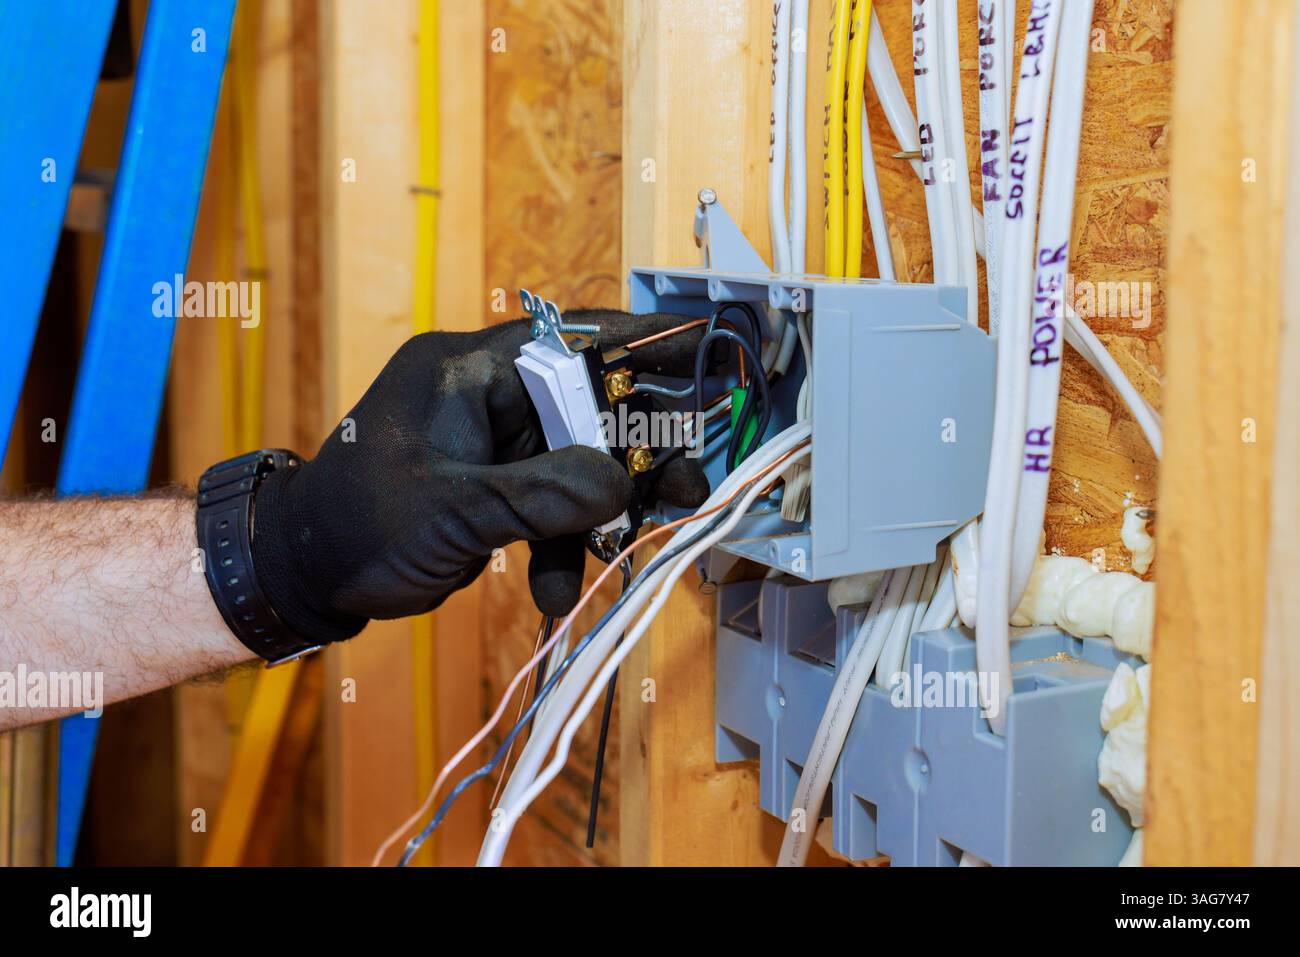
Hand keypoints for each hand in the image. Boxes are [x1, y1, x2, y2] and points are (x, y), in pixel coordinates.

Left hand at [250, 310, 708, 641]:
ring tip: (637, 547)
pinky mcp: (495, 485)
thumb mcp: (453, 511)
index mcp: (466, 371)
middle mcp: (485, 395)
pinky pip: (551, 502)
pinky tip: (559, 591)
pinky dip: (563, 543)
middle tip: (685, 486)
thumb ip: (541, 496)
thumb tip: (619, 484)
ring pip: (577, 461)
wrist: (306, 574)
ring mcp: (492, 442)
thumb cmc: (358, 526)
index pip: (568, 340)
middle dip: (636, 453)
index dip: (639, 342)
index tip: (700, 347)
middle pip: (587, 406)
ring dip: (604, 512)